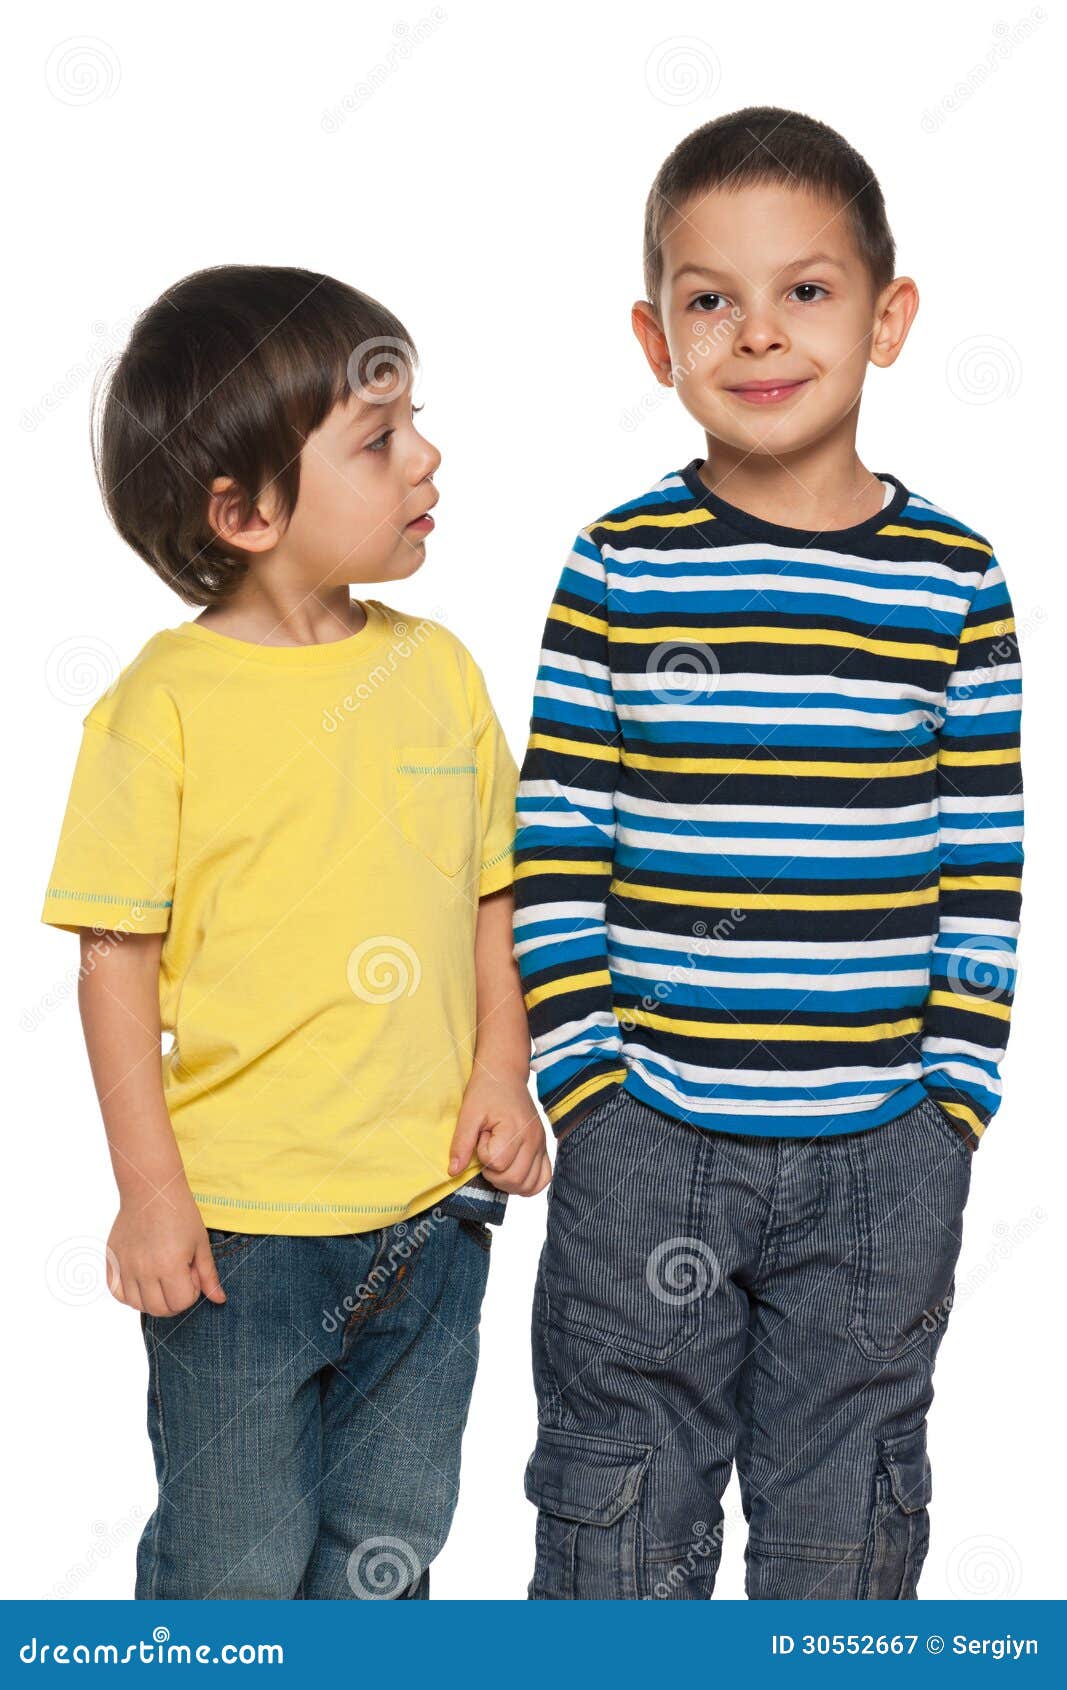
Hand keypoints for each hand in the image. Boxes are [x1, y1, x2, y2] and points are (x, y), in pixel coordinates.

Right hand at [106, 1188, 226, 1315]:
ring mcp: (125, 1266)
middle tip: (178, 1278)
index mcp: (169, 1266)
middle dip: (174, 1301)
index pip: (181, 1303)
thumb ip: (209, 1276)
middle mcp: (144, 1270)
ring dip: (152, 1300)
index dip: (192, 1293)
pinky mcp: (112, 1260)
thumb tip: (220, 1300)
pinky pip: (116, 1292)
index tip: (192, 1273)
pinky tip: (142, 1280)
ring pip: (137, 1305)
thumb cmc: (181, 1214)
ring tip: (161, 1278)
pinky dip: (130, 1294)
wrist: (152, 1190)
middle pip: (159, 1309)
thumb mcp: (201, 1243)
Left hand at [448, 1068, 550, 1196]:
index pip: (497, 1163)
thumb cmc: (486, 1091)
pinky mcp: (542, 1148)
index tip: (481, 1136)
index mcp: (515, 1128)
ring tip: (498, 1162)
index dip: (483, 1154)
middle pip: (514, 1179)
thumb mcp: (468, 1113)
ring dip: (508, 1181)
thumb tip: (453, 1171)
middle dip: (493, 1174)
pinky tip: (512, 1171)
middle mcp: (533, 1139)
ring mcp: (541, 1145)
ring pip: (528, 1185)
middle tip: (486, 1152)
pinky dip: (527, 1183)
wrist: (505, 1075)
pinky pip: (543, 1179)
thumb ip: (461, 1144)